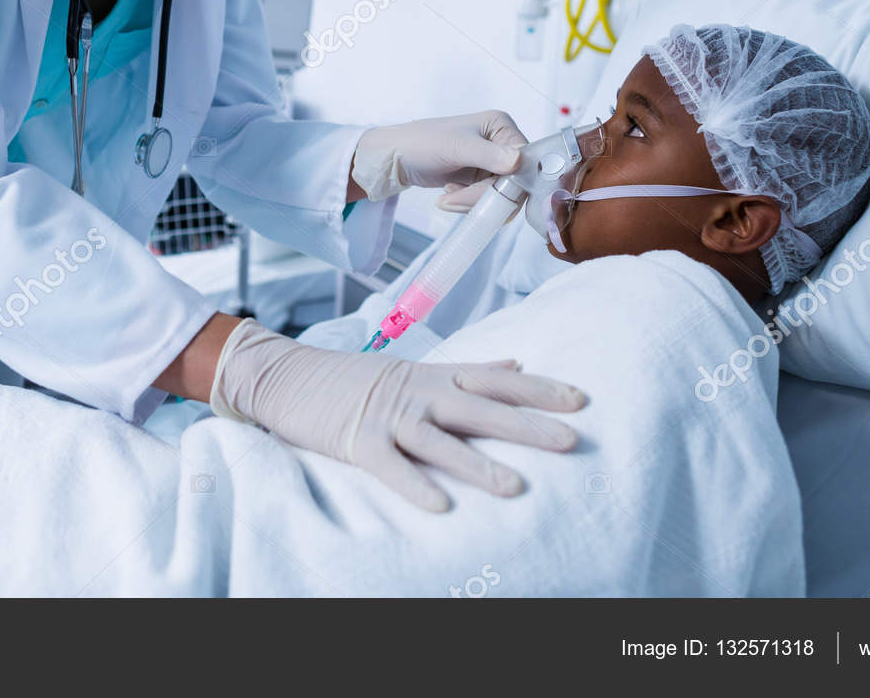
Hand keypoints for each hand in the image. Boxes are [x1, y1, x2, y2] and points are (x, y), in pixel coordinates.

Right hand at [210, 319, 586, 511]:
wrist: (289, 375)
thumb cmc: (355, 378)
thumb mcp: (416, 367)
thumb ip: (468, 369)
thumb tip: (515, 363)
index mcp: (434, 376)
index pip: (496, 381)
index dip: (538, 389)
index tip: (580, 400)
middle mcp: (418, 393)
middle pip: (481, 409)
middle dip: (526, 425)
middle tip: (570, 440)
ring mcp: (387, 416)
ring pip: (440, 441)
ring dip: (478, 465)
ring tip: (515, 488)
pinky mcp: (357, 439)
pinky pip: (389, 466)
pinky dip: (414, 485)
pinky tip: (439, 506)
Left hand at [351, 110, 527, 207]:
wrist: (395, 157)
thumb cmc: (421, 143)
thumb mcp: (456, 148)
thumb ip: (489, 155)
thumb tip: (518, 162)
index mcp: (501, 126)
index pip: (523, 162)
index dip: (509, 184)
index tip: (487, 195)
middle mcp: (500, 142)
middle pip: (513, 182)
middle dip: (484, 196)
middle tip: (455, 200)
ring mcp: (491, 160)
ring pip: (499, 195)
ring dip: (473, 201)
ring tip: (447, 197)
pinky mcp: (480, 176)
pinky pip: (487, 198)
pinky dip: (468, 202)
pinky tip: (449, 192)